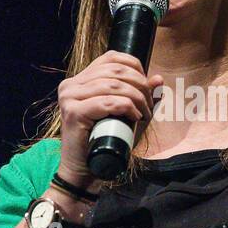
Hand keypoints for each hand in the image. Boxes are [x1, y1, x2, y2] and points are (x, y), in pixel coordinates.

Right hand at [55, 50, 163, 186]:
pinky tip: (135, 117)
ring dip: (136, 98)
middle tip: (149, 105)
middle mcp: (71, 84)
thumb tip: (158, 79)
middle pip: (115, 70)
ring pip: (113, 86)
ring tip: (144, 114)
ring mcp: (69, 97)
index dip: (135, 67)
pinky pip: (107, 102)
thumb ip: (141, 96)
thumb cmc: (106, 141)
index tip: (147, 86)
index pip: (111, 57)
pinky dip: (127, 107)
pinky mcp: (73, 112)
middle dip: (140, 85)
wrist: (85, 170)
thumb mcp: (127, 114)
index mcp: (80, 79)